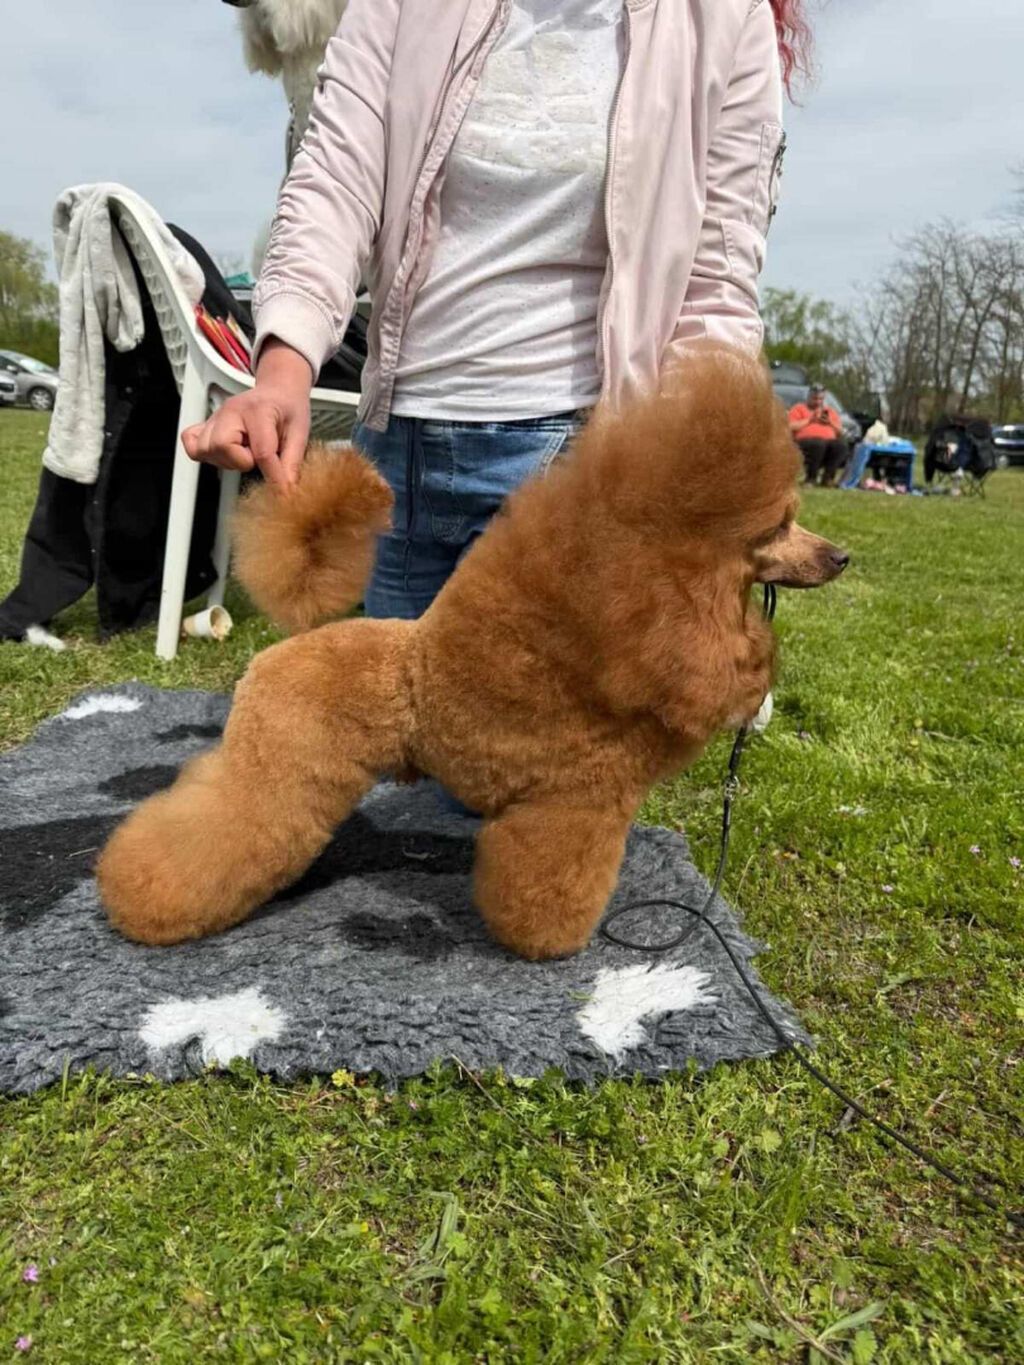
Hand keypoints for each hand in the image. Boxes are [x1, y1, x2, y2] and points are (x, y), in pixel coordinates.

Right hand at [181, 340, 313, 490]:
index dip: (273, 477)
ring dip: (225, 459)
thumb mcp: (300, 434)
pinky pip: (190, 441)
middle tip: (257, 456)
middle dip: (242, 461)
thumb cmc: (287, 408)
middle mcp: (231, 411)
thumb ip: (291, 463)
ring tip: (244, 453)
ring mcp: (216, 417)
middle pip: (221, 446)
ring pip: (204, 448)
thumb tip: (286, 491)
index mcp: (258, 410)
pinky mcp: (207, 425)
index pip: (261, 451)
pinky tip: (225, 454)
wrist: (277, 390)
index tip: (282, 491)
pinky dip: (204, 453)